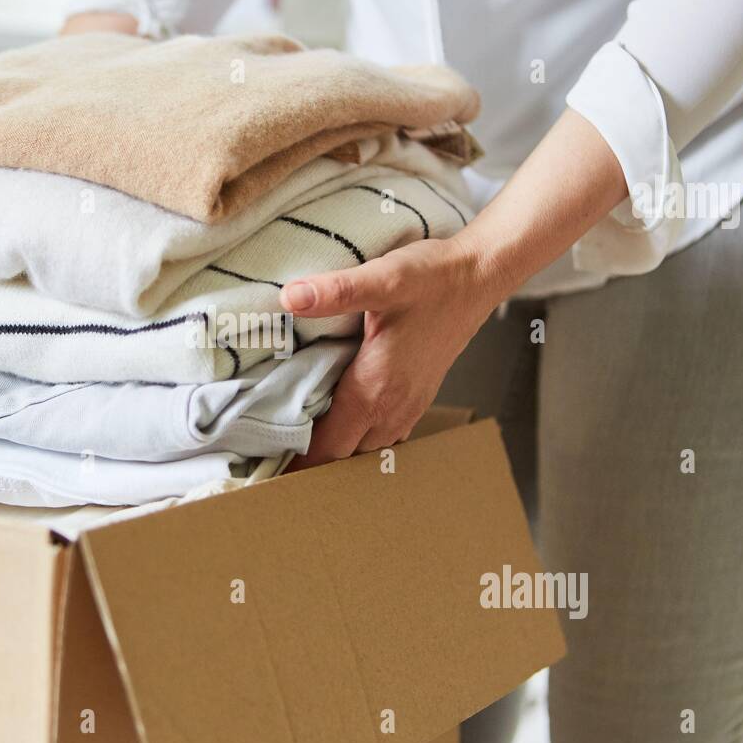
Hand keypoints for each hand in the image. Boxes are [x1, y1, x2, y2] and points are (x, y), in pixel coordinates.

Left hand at [279, 234, 504, 469]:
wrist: (478, 276)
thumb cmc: (433, 279)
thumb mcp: (384, 278)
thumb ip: (337, 291)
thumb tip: (291, 297)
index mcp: (376, 389)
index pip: (327, 448)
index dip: (294, 462)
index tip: (263, 465)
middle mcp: (392, 407)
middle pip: (343, 457)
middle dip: (308, 463)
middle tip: (267, 457)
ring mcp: (407, 406)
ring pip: (363, 449)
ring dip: (334, 452)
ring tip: (296, 446)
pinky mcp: (414, 397)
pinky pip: (380, 434)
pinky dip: (357, 438)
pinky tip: (340, 421)